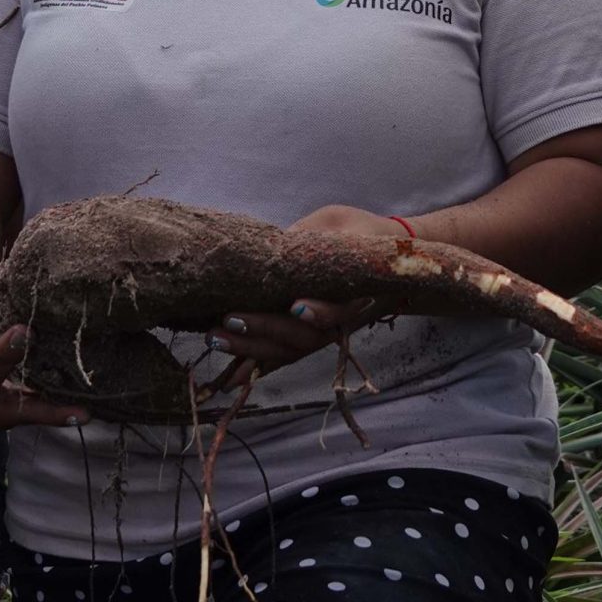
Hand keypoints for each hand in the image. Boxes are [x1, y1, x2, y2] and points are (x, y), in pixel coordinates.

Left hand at [212, 204, 407, 373]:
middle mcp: (340, 320)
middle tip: (230, 319)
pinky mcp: (308, 339)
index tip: (295, 305)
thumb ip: (310, 236)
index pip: (341, 308)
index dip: (320, 312)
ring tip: (215, 337)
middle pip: (306, 336)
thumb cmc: (356, 234)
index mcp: (356, 289)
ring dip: (251, 349)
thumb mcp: (337, 223)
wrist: (385, 259)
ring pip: (290, 351)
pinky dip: (257, 369)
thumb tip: (272, 247)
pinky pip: (283, 358)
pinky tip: (229, 379)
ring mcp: (323, 334)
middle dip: (266, 329)